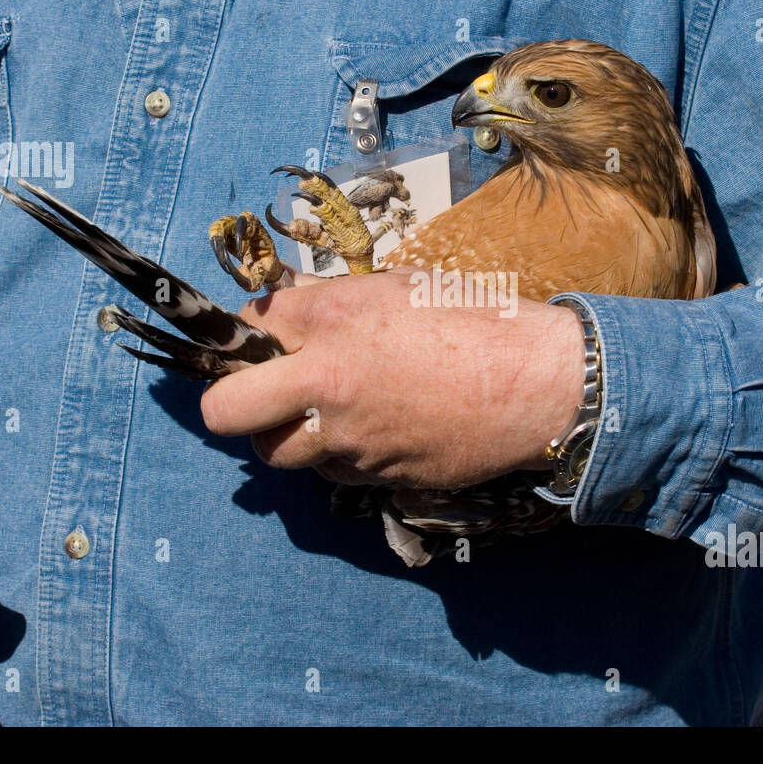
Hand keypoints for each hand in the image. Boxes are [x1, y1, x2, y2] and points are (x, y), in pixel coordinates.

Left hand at [200, 270, 584, 488]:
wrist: (538, 382)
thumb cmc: (477, 318)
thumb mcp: (398, 287)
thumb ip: (331, 297)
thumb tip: (287, 299)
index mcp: (329, 320)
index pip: (245, 328)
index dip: (251, 335)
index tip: (267, 340)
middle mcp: (325, 382)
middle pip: (225, 412)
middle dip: (231, 403)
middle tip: (259, 394)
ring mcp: (348, 438)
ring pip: (279, 453)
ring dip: (291, 436)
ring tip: (331, 414)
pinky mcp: (375, 477)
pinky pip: (334, 472)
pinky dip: (342, 457)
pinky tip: (380, 432)